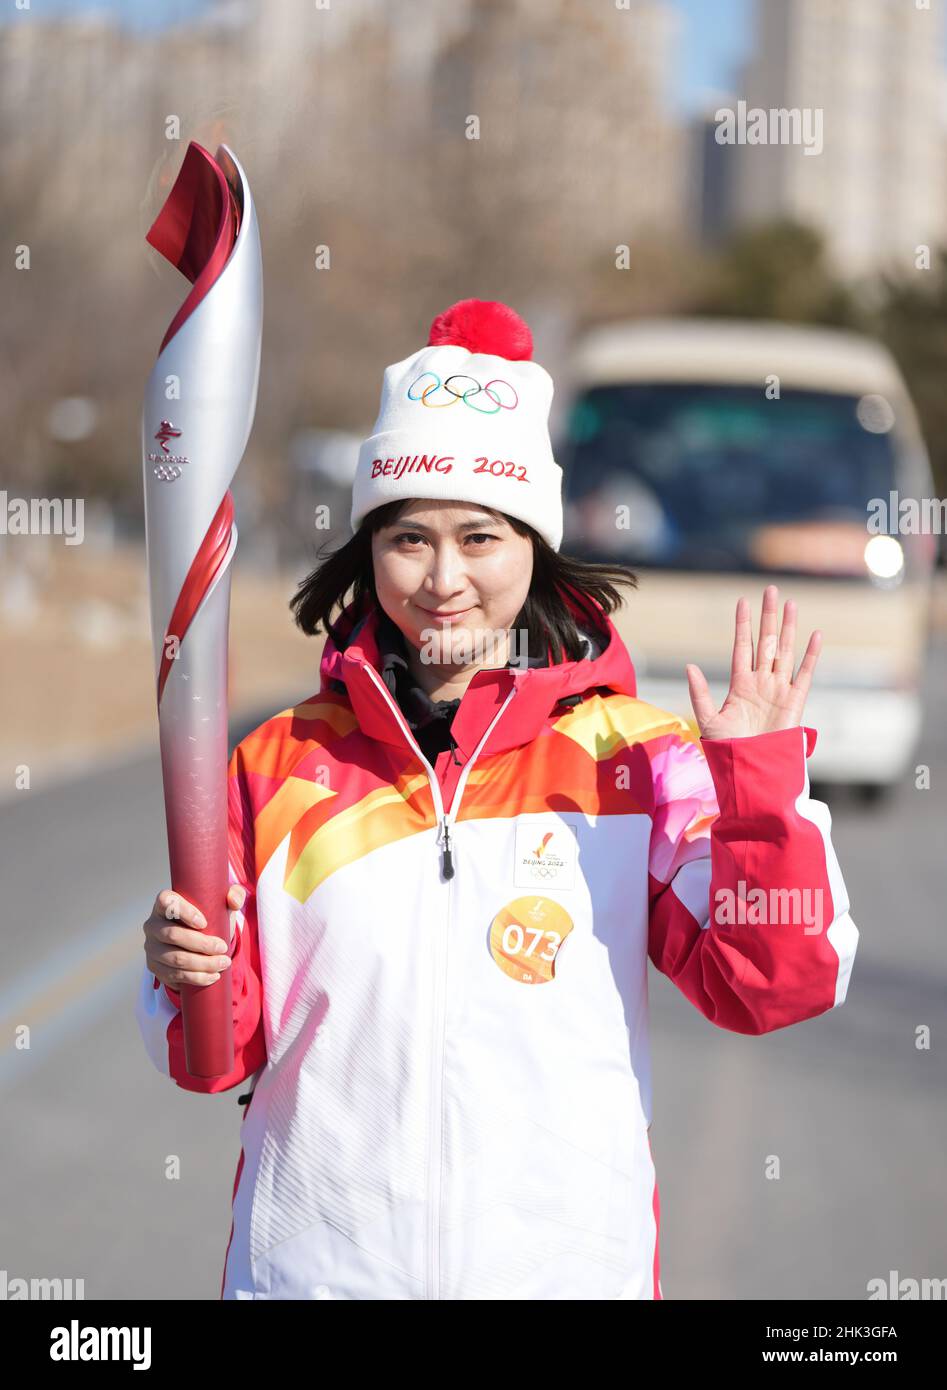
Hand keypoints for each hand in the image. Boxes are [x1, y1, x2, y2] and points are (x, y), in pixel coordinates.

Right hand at [142, 884, 245, 989]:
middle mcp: (153, 924)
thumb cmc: (208, 918)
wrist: (197, 944)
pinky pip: (175, 975)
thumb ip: (234, 895)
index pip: (166, 901)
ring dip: (202, 964)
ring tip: (223, 963)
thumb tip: (234, 901)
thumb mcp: (221, 905)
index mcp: (164, 904)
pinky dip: (196, 977)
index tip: (205, 923)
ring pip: (175, 958)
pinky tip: (212, 976)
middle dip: (202, 944)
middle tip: (223, 948)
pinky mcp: (155, 967)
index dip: (184, 912)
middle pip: (172, 934)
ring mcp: (152, 948)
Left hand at [685, 584, 820, 739]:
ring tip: (790, 603)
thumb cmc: (729, 750)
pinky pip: (805, 674)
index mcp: (740, 685)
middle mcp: (761, 682)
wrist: (751, 770)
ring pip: (785, 651)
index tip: (743, 602)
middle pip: (765, 642)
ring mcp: (779, 690)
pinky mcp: (795, 702)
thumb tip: (689, 666)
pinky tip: (815, 635)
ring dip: (788, 628)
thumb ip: (700, 693)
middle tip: (771, 590)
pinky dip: (811, 655)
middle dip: (768, 617)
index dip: (743, 625)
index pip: (742, 647)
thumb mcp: (709, 719)